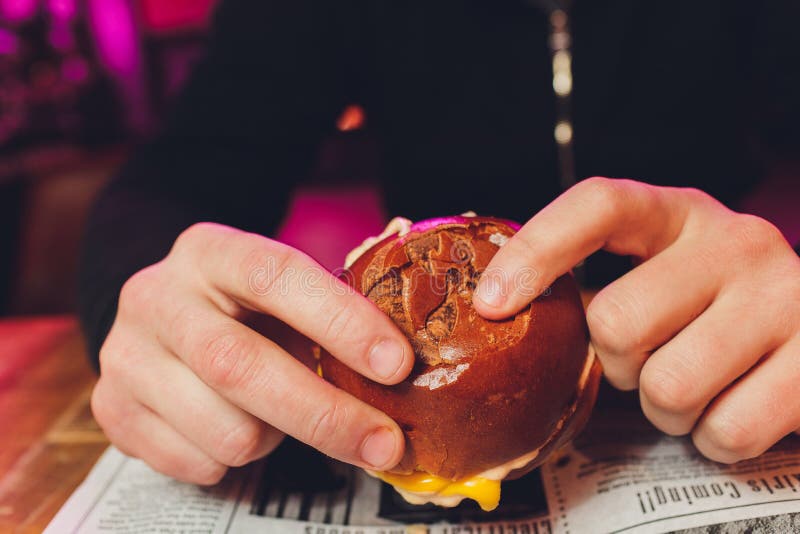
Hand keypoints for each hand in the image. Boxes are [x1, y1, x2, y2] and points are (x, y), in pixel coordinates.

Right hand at [91, 223, 413, 483]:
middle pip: (242, 366)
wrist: (161, 317)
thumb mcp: (281, 293)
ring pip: (224, 428)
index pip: (276, 276)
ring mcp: (126, 355)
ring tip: (278, 414)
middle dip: (325, 414)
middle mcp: (157, 296)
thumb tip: (401, 373)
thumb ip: (329, 317)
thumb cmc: (244, 309)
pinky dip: (235, 460)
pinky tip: (235, 425)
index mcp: (210, 251)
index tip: (397, 364)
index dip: (341, 321)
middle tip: (384, 443)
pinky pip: (197, 462)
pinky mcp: (112, 409)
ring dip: (274, 437)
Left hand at [474, 177, 799, 462]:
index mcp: (680, 213)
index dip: (535, 250)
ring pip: (668, 386)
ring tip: (692, 386)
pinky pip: (725, 430)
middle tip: (648, 362)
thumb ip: (597, 284)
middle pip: (617, 322)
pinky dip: (713, 438)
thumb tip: (500, 310)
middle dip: (619, 364)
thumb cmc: (712, 308)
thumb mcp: (660, 272)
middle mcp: (736, 241)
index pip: (597, 206)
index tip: (491, 302)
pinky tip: (731, 406)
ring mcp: (784, 297)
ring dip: (665, 410)